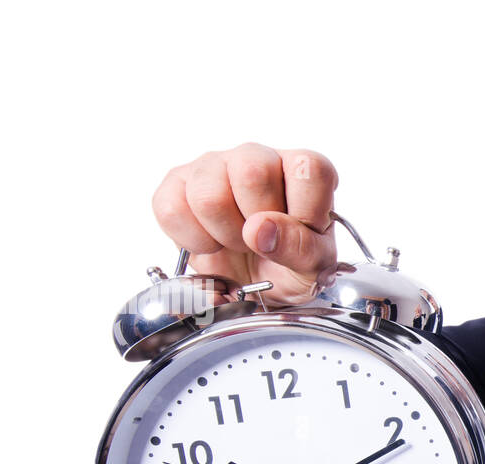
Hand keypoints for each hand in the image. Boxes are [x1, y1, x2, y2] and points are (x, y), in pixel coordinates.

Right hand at [152, 142, 339, 305]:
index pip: (308, 169)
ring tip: (236, 242)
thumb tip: (260, 229)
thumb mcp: (312, 268)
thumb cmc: (289, 266)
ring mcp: (215, 165)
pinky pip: (172, 209)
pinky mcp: (177, 182)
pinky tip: (210, 242)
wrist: (253, 285)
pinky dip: (192, 240)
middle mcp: (259, 157)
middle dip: (257, 225)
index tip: (299, 237)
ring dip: (223, 235)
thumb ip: (299, 246)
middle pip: (252, 173)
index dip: (303, 212)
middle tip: (262, 242)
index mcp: (303, 169)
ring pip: (209, 195)